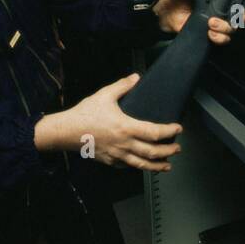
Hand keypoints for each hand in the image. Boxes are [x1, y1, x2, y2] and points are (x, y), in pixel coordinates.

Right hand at [34, 73, 182, 171]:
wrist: (66, 131)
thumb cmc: (84, 114)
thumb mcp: (104, 95)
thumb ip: (122, 86)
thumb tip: (135, 77)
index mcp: (126, 127)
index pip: (155, 132)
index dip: (169, 131)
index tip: (177, 129)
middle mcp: (124, 144)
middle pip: (153, 152)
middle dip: (168, 151)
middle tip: (177, 148)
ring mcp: (118, 155)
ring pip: (142, 165)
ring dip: (157, 165)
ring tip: (167, 165)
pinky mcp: (110, 161)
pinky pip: (128, 166)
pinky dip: (138, 166)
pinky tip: (142, 164)